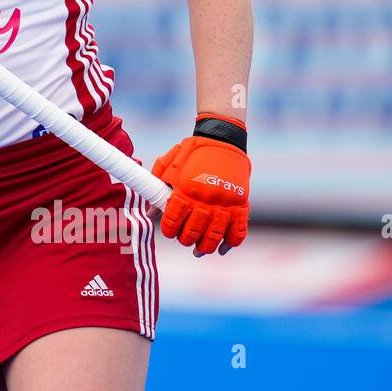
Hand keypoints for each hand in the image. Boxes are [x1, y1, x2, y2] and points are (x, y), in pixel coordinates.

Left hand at [151, 116, 250, 256]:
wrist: (222, 139)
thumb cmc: (192, 152)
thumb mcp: (170, 166)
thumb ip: (158, 187)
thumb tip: (150, 212)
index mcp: (185, 190)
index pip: (173, 220)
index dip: (169, 230)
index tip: (169, 232)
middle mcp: (205, 199)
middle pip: (194, 231)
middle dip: (187, 240)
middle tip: (185, 240)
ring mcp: (225, 202)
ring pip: (216, 235)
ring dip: (207, 247)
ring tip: (200, 251)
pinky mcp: (241, 203)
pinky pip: (239, 229)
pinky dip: (232, 242)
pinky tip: (223, 248)